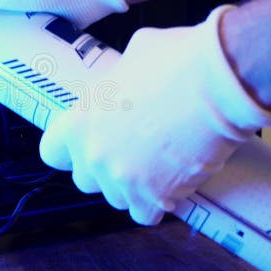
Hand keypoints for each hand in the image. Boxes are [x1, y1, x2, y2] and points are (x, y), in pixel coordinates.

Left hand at [39, 6, 270, 224]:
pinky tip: (174, 182)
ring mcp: (122, 180)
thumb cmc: (177, 62)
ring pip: (118, 199)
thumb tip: (129, 79)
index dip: (69, 150)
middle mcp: (95, 155)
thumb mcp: (134, 55)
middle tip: (131, 152)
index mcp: (81, 120)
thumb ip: (120, 80)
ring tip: (159, 164)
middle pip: (86, 180)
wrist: (217, 84)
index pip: (52, 151)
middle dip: (105, 169)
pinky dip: (159, 203)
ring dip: (134, 187)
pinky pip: (146, 214)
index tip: (85, 145)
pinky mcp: (154, 196)